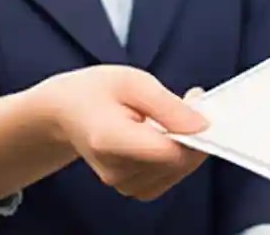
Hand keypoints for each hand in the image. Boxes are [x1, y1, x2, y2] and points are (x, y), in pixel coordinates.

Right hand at [34, 65, 209, 200]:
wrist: (66, 112)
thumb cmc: (97, 91)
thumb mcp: (133, 82)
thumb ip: (168, 105)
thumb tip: (203, 126)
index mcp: (109, 140)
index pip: (167, 152)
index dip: (192, 132)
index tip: (196, 101)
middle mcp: (114, 170)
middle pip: (176, 164)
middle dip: (193, 133)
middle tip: (189, 100)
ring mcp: (121, 183)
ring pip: (176, 171)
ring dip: (186, 144)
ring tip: (172, 114)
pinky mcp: (130, 187)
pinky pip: (168, 177)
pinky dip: (176, 156)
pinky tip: (166, 134)